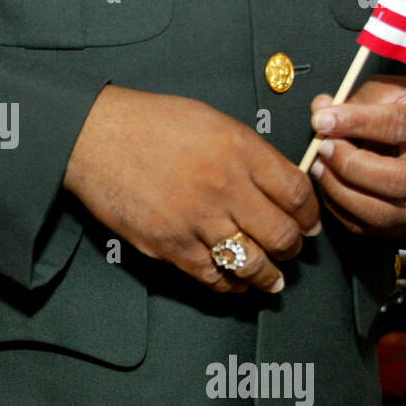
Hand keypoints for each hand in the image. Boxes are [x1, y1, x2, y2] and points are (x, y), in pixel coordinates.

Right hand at [64, 85, 320, 293]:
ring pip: (253, 262)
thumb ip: (249, 152)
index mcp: (240, 149)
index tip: (310, 224)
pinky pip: (212, 276)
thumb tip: (279, 184)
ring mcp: (197, 219)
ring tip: (273, 279)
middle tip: (292, 250)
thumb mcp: (211, 121)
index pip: (297, 194)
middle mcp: (224, 186)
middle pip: (282, 234)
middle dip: (293, 248)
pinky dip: (229, 285)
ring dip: (268, 276)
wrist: (94, 136)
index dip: (311, 215)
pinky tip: (235, 283)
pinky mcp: (170, 244)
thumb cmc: (148, 123)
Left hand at [309, 75, 405, 237]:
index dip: (357, 123)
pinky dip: (340, 209)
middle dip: (350, 166)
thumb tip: (320, 112)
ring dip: (341, 191)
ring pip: (383, 212)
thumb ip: (355, 102)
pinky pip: (370, 228)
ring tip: (320, 167)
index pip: (400, 126)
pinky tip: (329, 186)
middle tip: (323, 147)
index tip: (322, 120)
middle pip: (397, 180)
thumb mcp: (390, 91)